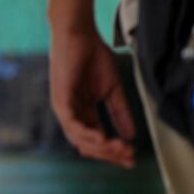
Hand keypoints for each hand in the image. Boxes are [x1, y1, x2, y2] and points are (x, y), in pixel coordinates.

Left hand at [48, 29, 135, 168]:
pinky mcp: (61, 99)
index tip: (133, 158)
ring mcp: (64, 107)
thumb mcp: (114, 90)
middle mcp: (72, 114)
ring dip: (102, 147)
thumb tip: (131, 135)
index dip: (114, 151)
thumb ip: (120, 113)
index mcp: (83, 112)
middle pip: (88, 145)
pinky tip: (104, 138)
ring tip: (122, 148)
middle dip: (110, 154)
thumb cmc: (94, 57)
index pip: (97, 140)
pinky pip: (72, 123)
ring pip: (80, 139)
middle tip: (130, 157)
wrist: (80, 34)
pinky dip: (88, 134)